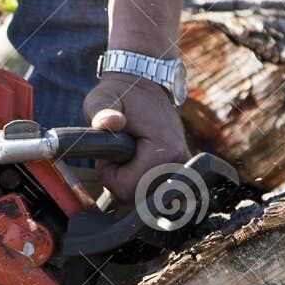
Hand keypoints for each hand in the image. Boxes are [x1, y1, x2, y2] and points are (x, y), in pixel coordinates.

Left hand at [83, 74, 188, 203]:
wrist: (147, 88)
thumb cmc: (122, 95)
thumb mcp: (104, 98)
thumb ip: (101, 111)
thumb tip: (109, 122)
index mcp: (166, 148)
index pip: (127, 188)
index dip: (110, 174)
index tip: (110, 152)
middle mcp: (180, 162)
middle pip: (136, 196)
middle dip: (119, 179)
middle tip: (118, 153)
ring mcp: (182, 168)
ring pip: (143, 196)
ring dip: (128, 180)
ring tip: (128, 154)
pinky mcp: (180, 171)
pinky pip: (151, 190)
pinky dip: (139, 180)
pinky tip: (138, 161)